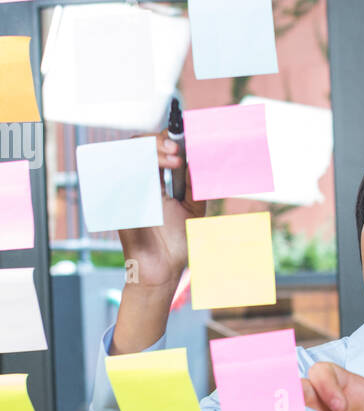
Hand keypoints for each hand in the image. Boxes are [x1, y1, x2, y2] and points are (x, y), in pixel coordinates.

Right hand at [118, 130, 206, 289]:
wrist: (163, 269)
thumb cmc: (176, 243)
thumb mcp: (193, 209)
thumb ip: (195, 186)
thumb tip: (197, 160)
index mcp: (155, 182)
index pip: (154, 150)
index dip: (166, 141)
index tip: (185, 144)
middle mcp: (139, 183)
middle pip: (138, 146)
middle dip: (158, 142)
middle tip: (177, 149)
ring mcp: (127, 191)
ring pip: (129, 156)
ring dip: (152, 152)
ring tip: (174, 160)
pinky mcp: (118, 202)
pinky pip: (121, 175)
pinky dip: (138, 168)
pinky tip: (157, 176)